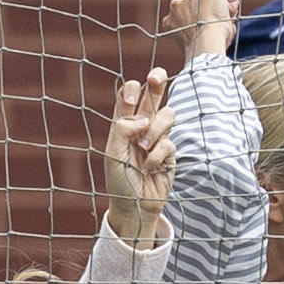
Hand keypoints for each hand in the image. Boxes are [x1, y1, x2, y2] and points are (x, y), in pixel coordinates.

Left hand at [98, 67, 176, 249]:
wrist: (134, 206)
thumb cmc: (119, 180)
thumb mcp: (113, 153)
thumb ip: (123, 129)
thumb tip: (144, 118)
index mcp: (124, 122)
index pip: (129, 94)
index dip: (132, 90)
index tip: (130, 101)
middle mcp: (142, 125)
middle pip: (154, 93)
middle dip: (157, 81)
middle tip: (155, 78)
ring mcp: (158, 137)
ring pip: (167, 114)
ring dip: (156, 130)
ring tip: (144, 149)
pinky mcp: (170, 152)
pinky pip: (169, 142)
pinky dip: (158, 155)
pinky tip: (151, 169)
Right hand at [156, 0, 239, 65]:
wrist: (205, 40)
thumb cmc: (202, 48)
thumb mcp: (191, 43)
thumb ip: (194, 33)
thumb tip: (208, 29)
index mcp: (169, 21)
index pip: (186, 18)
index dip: (199, 25)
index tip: (206, 34)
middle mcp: (176, 5)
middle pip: (196, 7)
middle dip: (206, 14)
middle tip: (216, 28)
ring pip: (209, 0)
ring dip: (217, 8)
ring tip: (223, 23)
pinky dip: (230, 2)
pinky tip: (230, 14)